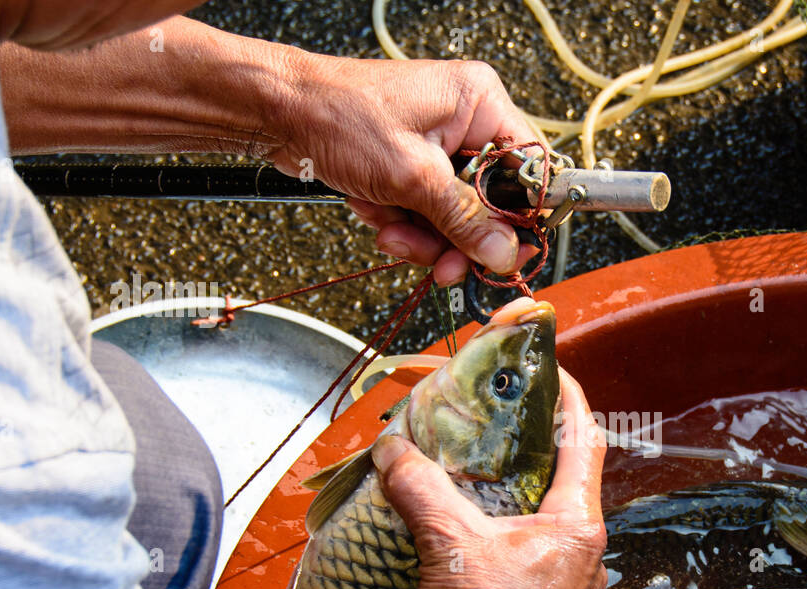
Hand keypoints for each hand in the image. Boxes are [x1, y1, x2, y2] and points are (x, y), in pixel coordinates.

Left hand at [272, 56, 540, 284]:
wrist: (276, 111)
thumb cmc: (338, 116)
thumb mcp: (411, 177)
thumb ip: (464, 219)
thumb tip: (505, 253)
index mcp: (480, 104)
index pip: (530, 170)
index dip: (520, 218)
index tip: (505, 254)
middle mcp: (466, 121)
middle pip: (491, 202)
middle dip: (458, 236)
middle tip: (442, 265)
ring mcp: (438, 145)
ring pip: (456, 215)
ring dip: (424, 235)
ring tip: (392, 232)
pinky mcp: (412, 166)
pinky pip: (427, 212)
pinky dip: (403, 223)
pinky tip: (376, 212)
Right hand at [371, 369, 607, 588]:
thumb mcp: (447, 541)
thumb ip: (419, 488)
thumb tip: (392, 450)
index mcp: (577, 524)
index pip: (584, 441)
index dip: (570, 400)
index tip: (554, 371)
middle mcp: (588, 553)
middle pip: (572, 481)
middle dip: (542, 449)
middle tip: (511, 422)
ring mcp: (576, 586)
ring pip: (557, 523)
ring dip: (529, 497)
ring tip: (491, 477)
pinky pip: (544, 557)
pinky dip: (519, 536)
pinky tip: (486, 539)